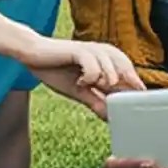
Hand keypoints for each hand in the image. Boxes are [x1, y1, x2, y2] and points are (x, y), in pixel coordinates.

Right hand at [24, 38, 144, 118]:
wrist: (32, 57)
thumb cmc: (56, 71)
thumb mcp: (79, 91)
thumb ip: (95, 101)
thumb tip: (110, 117)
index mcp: (106, 60)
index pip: (129, 73)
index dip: (134, 88)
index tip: (135, 105)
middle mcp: (103, 52)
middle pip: (127, 71)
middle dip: (122, 88)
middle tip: (109, 99)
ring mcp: (92, 50)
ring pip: (112, 71)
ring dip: (102, 84)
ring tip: (88, 87)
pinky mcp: (80, 50)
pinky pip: (94, 68)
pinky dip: (89, 78)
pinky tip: (79, 82)